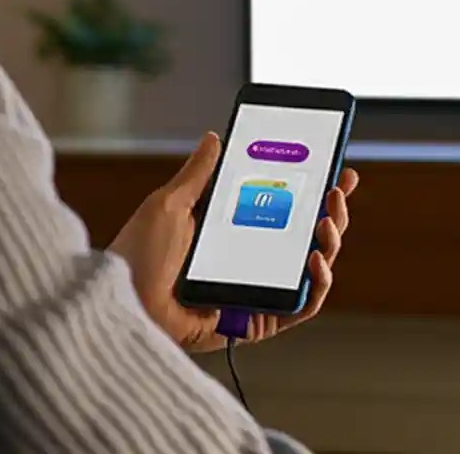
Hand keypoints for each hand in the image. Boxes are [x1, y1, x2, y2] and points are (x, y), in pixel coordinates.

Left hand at [108, 132, 358, 352]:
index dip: (312, 190)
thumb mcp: (169, 204)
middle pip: (304, 236)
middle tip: (337, 190)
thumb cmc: (136, 256)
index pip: (282, 208)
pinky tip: (316, 260)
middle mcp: (247, 261)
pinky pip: (300, 307)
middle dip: (331, 211)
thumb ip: (198, 173)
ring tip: (327, 219)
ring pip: (310, 269)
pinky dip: (317, 285)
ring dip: (330, 242)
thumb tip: (215, 138)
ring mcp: (255, 291)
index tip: (335, 168)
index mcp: (229, 232)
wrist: (122, 299)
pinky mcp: (256, 322)